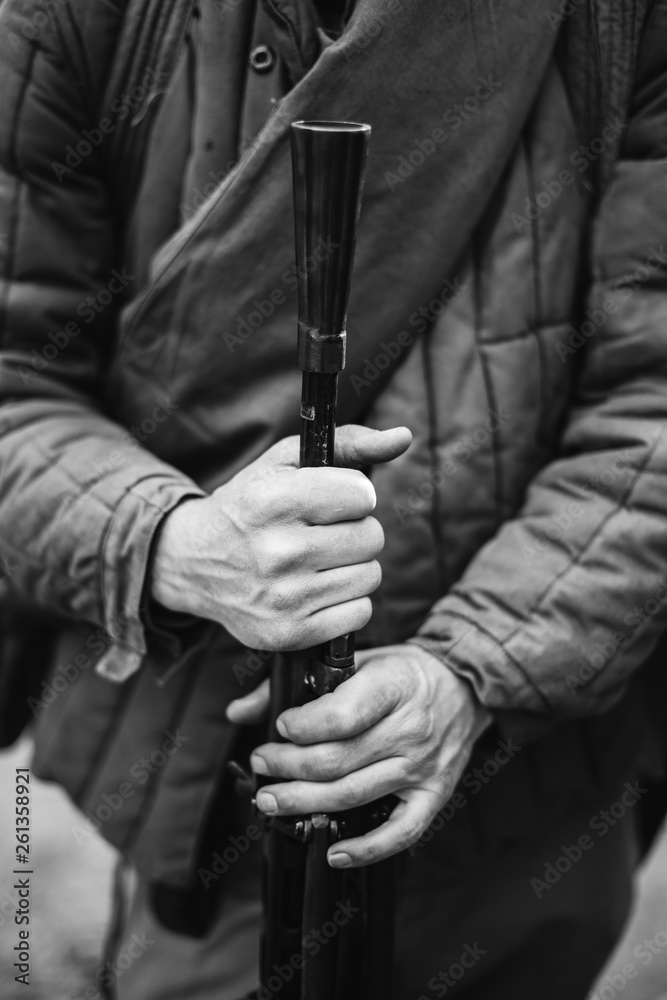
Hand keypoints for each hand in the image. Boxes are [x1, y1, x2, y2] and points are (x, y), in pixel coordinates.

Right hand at [151, 425, 410, 650]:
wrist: (195, 562)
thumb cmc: (251, 504)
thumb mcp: (286, 462)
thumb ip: (349, 443)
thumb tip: (404, 436)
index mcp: (272, 500)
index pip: (363, 496)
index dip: (352, 494)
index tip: (331, 499)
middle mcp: (276, 551)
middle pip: (371, 537)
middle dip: (357, 529)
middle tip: (326, 531)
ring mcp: (282, 598)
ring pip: (370, 576)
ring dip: (354, 566)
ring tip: (320, 560)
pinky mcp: (288, 634)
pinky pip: (360, 614)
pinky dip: (347, 601)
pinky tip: (317, 589)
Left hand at [226, 644, 491, 866]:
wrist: (463, 687)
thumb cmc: (402, 673)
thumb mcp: (357, 660)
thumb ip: (298, 684)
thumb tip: (238, 711)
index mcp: (393, 686)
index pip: (341, 715)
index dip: (302, 726)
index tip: (280, 726)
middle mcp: (410, 730)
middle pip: (338, 760)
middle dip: (288, 766)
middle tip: (261, 764)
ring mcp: (423, 768)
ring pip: (355, 794)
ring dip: (305, 803)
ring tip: (270, 800)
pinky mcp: (433, 796)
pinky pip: (401, 833)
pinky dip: (367, 849)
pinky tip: (333, 852)